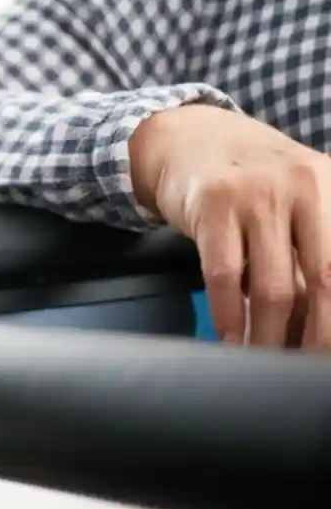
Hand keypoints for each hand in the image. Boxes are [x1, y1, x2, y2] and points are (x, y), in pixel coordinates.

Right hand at [130, 105, 330, 348]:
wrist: (192, 139)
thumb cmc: (255, 184)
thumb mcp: (301, 201)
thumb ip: (313, 255)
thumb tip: (319, 327)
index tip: (326, 355)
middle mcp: (304, 188)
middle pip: (324, 281)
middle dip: (318, 336)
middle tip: (305, 369)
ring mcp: (255, 196)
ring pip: (271, 287)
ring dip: (268, 337)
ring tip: (264, 363)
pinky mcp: (211, 206)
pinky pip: (223, 277)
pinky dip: (228, 317)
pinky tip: (229, 340)